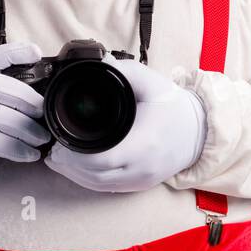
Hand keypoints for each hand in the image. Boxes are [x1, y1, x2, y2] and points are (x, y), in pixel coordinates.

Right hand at [0, 42, 51, 195]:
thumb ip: (6, 96)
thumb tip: (45, 97)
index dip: (15, 51)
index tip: (36, 52)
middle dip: (28, 98)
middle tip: (43, 113)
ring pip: (3, 117)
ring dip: (29, 129)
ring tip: (42, 139)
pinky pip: (0, 143)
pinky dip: (20, 149)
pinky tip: (30, 154)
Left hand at [44, 59, 206, 193]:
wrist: (199, 131)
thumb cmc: (173, 106)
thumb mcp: (152, 82)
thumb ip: (125, 71)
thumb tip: (100, 63)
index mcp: (144, 143)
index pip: (102, 159)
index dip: (75, 156)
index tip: (59, 142)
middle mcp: (143, 167)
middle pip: (96, 176)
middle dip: (69, 166)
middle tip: (51, 151)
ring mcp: (142, 179)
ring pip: (100, 185)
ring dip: (75, 175)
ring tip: (56, 160)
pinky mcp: (141, 185)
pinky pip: (109, 188)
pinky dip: (89, 180)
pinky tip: (75, 170)